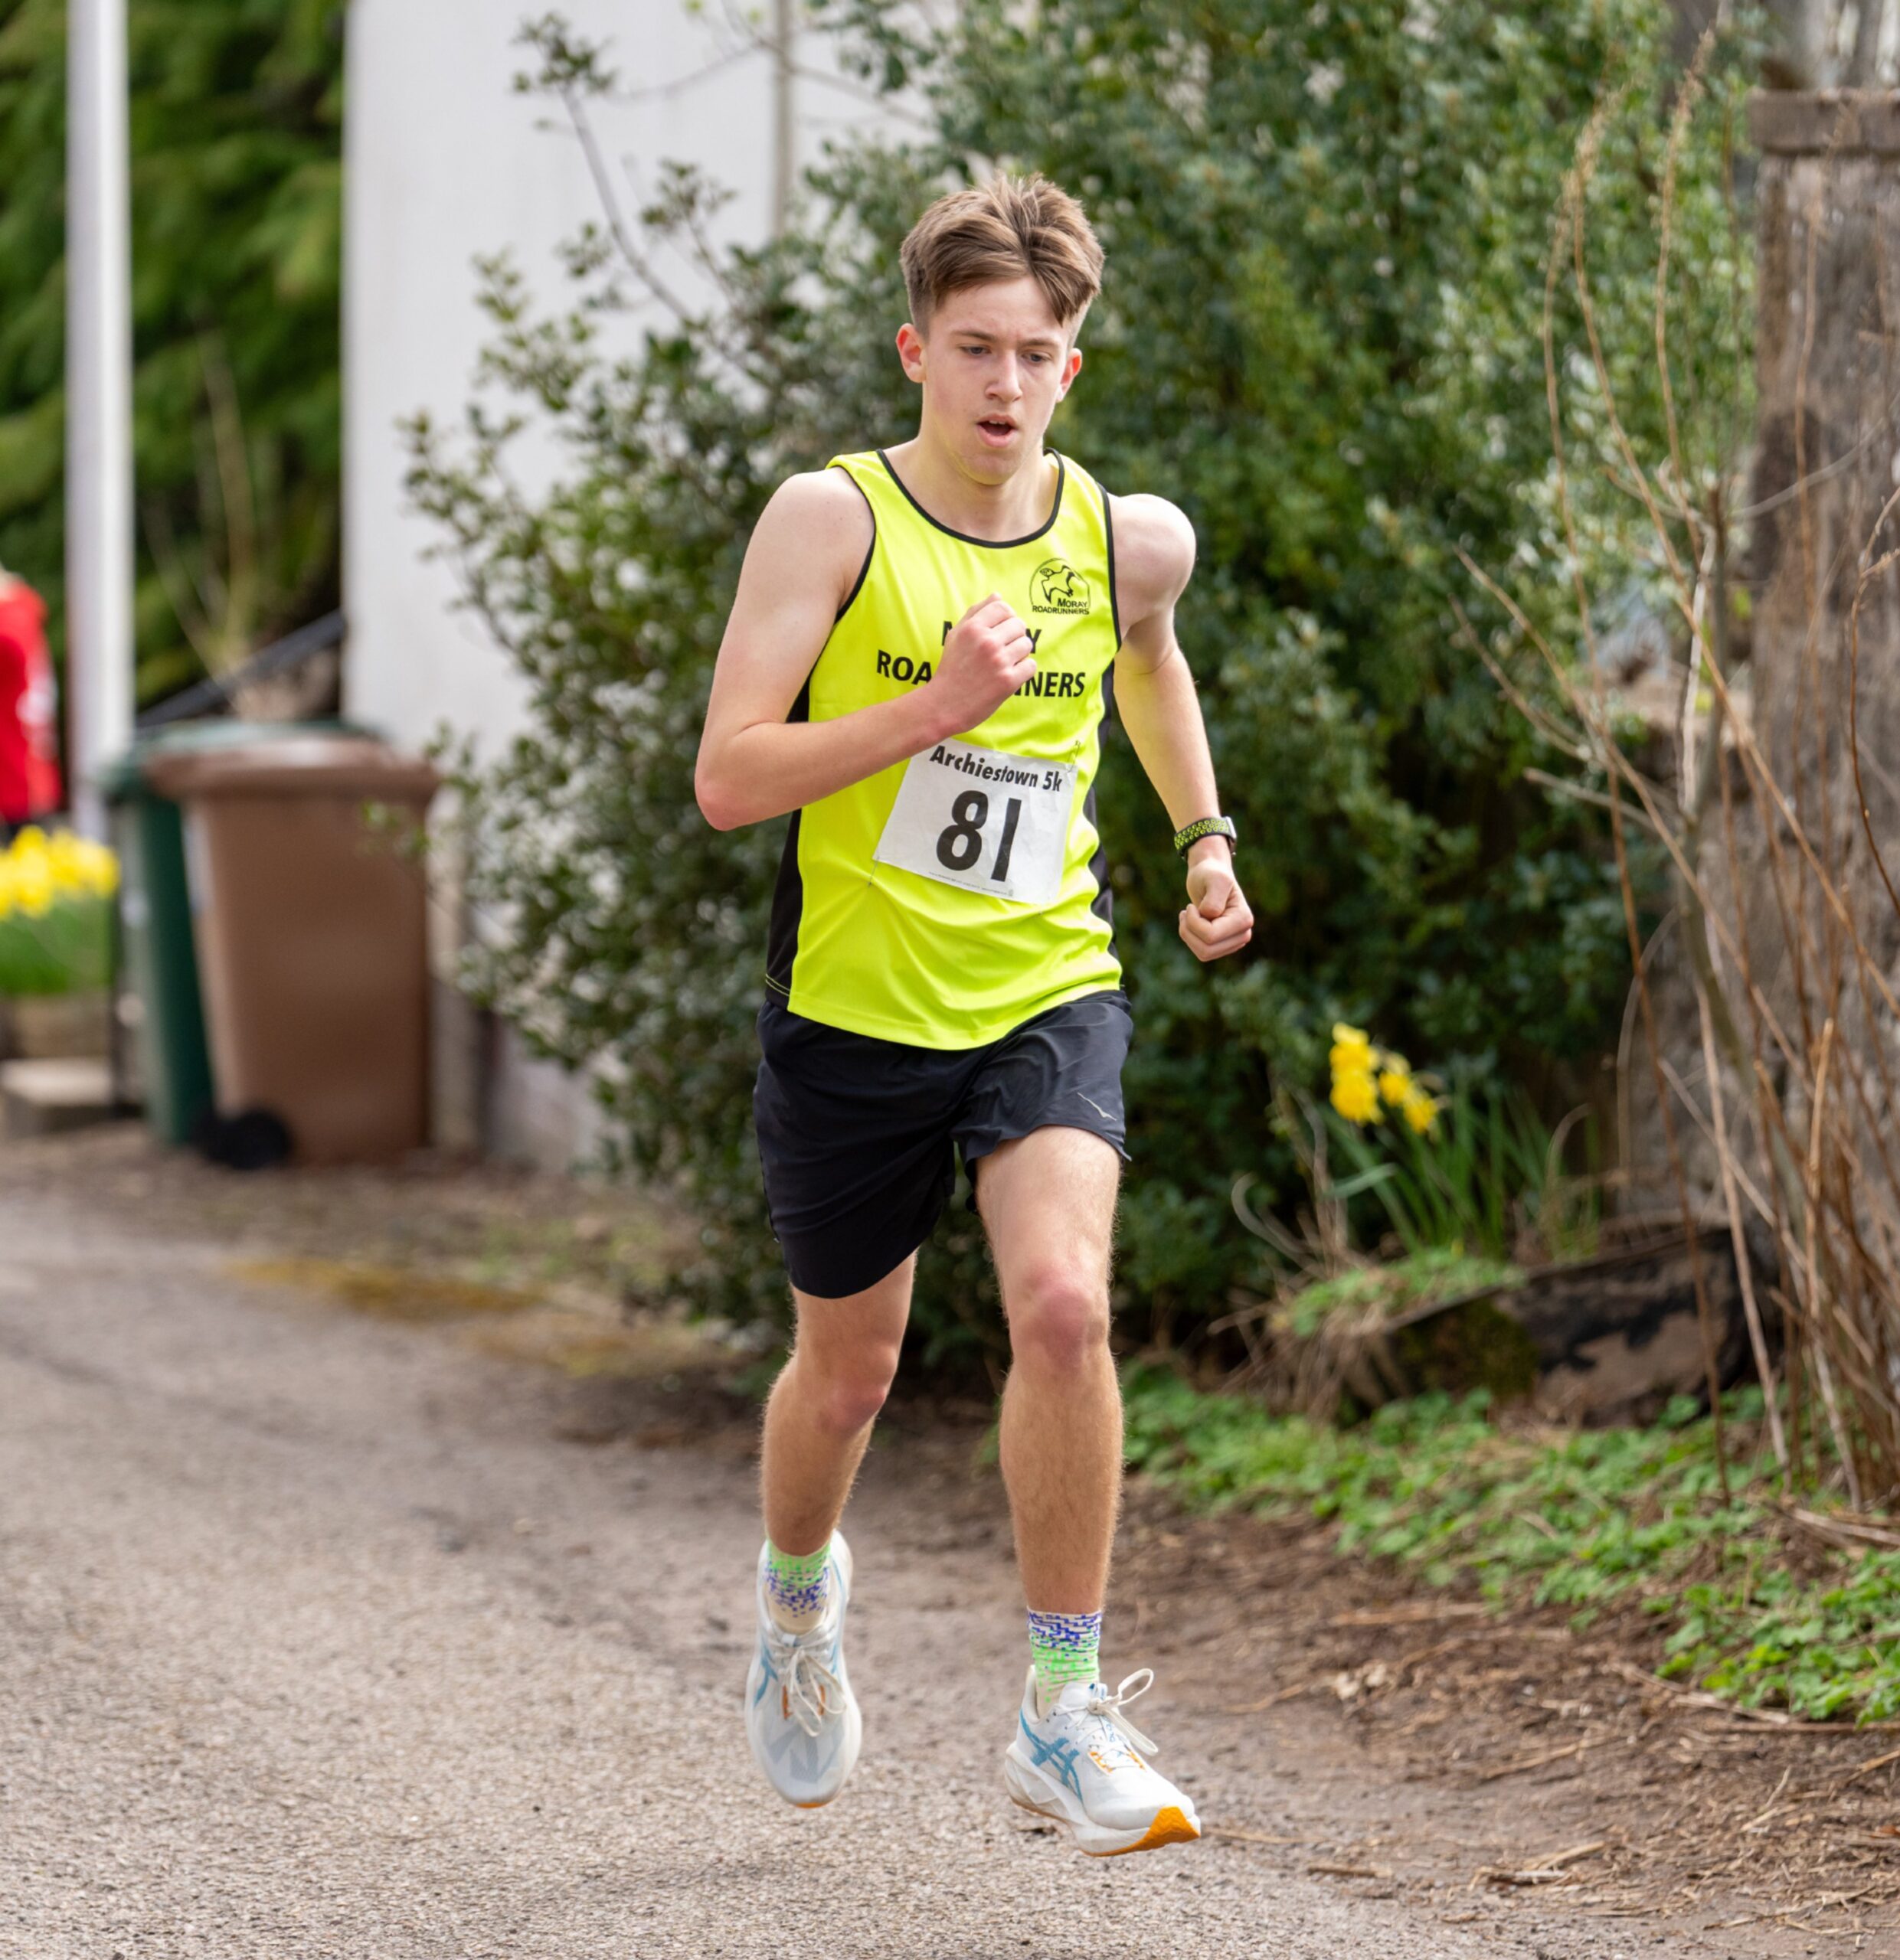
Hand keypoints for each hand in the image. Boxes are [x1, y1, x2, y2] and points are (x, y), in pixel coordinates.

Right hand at [925, 594, 1036, 733]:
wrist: (943, 706)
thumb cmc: (950, 669)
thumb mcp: (955, 636)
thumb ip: (975, 613)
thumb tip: (998, 595)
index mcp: (972, 628)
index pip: (1003, 607)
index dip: (1007, 617)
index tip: (1003, 630)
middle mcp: (986, 641)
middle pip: (1019, 625)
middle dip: (1015, 636)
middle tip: (1004, 650)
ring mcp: (999, 661)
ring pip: (1027, 644)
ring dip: (1020, 653)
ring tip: (1006, 663)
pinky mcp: (1008, 681)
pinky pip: (1031, 665)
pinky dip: (1024, 670)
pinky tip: (1010, 675)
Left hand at [1179, 842, 1252, 961]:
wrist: (1209, 874)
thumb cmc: (1211, 874)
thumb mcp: (1214, 880)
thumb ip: (1214, 898)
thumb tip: (1212, 916)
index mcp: (1244, 919)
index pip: (1210, 935)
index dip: (1193, 922)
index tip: (1190, 906)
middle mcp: (1243, 934)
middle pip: (1207, 949)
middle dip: (1189, 931)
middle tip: (1185, 911)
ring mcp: (1234, 942)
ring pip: (1204, 954)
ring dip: (1189, 935)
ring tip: (1186, 916)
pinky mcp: (1223, 946)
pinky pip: (1202, 953)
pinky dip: (1191, 939)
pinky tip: (1190, 923)